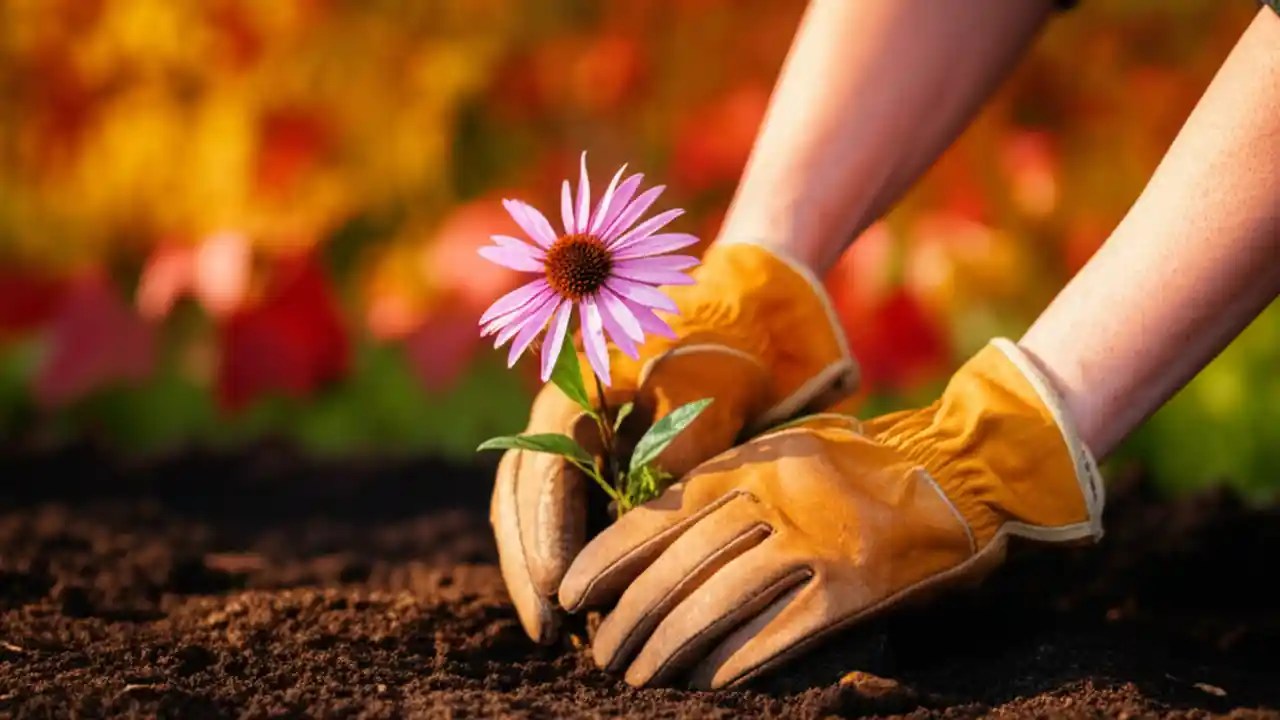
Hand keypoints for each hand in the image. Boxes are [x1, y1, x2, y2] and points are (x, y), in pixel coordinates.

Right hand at [492, 241, 858, 642]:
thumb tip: (641, 523)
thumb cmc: (720, 356)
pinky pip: (551, 515)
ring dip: (533, 570)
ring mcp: (561, 444)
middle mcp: (553, 420)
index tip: (558, 590)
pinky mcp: (579, 466)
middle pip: (519, 499)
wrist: (733, 326)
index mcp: (572, 392)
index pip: (543, 472)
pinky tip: (570, 603)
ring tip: (552, 631)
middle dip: (528, 568)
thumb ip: (674, 449)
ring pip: (525, 511)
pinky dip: (554, 557)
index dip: (545, 533)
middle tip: (547, 629)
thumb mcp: (706, 394)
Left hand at [558, 339, 1104, 687]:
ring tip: (636, 677)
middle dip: (629, 616)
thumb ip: (723, 483)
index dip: (605, 558)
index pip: (657, 513)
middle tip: (599, 653)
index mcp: (751, 459)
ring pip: (719, 602)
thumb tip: (647, 542)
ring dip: (669, 648)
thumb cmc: (856, 465)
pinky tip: (708, 684)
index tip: (571, 592)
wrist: (959, 468)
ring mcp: (819, 540)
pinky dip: (738, 661)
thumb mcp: (781, 450)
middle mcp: (776, 495)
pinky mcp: (857, 586)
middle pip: (678, 565)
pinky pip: (782, 632)